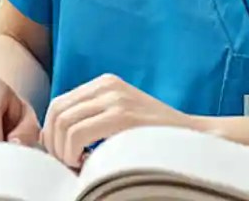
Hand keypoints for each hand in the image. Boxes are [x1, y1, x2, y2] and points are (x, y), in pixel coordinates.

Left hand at [41, 74, 195, 168]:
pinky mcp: (122, 115)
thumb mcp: (121, 117)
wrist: (196, 139)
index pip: (59, 104)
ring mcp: (115, 98)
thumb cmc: (156, 137)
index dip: (51, 132)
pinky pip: (78, 134)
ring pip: (63, 124)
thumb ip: (92, 119)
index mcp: (105, 83)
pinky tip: (87, 163)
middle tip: (68, 163)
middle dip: (54, 143)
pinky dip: (73, 153)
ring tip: (79, 164)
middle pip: (57, 113)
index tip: (61, 154)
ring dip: (63, 151)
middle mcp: (107, 86)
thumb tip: (53, 137)